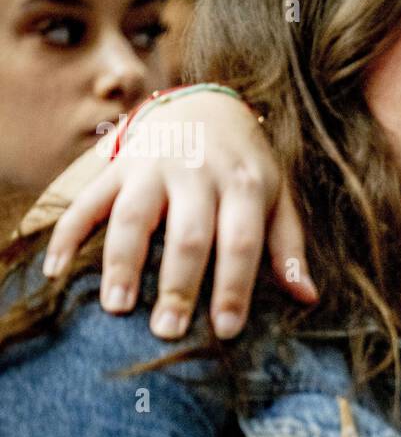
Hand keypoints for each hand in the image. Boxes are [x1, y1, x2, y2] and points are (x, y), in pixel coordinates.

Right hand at [41, 90, 313, 339]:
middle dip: (178, 284)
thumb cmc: (246, 168)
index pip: (240, 242)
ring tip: (116, 306)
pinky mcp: (117, 166)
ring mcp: (154, 167)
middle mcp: (198, 173)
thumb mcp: (276, 199)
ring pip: (133, 216)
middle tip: (166, 332)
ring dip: (122, 262)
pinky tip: (57, 270)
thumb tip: (307, 298)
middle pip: (188, 234)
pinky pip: (87, 200)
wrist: (205, 104)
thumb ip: (287, 247)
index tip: (225, 331)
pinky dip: (68, 234)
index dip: (233, 287)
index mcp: (243, 185)